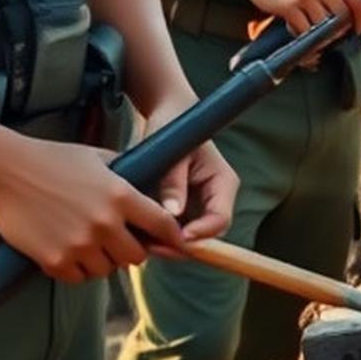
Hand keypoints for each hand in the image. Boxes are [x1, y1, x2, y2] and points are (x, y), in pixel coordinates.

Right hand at [0, 134, 185, 283]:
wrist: (5, 172)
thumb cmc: (51, 159)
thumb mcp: (97, 157)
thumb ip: (126, 173)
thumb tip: (150, 183)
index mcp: (120, 195)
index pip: (162, 225)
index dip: (171, 236)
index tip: (175, 242)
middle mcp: (104, 223)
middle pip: (137, 256)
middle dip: (131, 250)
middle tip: (117, 242)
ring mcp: (80, 244)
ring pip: (107, 270)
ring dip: (102, 261)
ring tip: (88, 244)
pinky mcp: (55, 261)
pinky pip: (78, 278)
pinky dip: (76, 270)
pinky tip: (68, 252)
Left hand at [137, 95, 237, 245]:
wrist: (168, 112)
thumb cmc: (173, 125)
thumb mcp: (172, 152)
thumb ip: (173, 182)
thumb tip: (173, 213)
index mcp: (222, 182)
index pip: (220, 219)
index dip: (201, 234)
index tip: (178, 238)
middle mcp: (214, 197)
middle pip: (205, 234)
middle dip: (180, 244)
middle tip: (152, 247)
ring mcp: (198, 204)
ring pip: (188, 235)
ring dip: (167, 242)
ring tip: (141, 241)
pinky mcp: (182, 206)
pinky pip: (173, 228)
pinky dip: (158, 233)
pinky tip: (138, 233)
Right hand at [240, 0, 360, 33]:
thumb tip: (349, 8)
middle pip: (341, 14)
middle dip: (338, 28)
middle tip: (331, 34)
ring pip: (323, 24)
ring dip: (318, 34)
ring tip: (310, 31)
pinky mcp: (288, 5)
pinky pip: (303, 29)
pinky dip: (301, 34)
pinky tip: (294, 28)